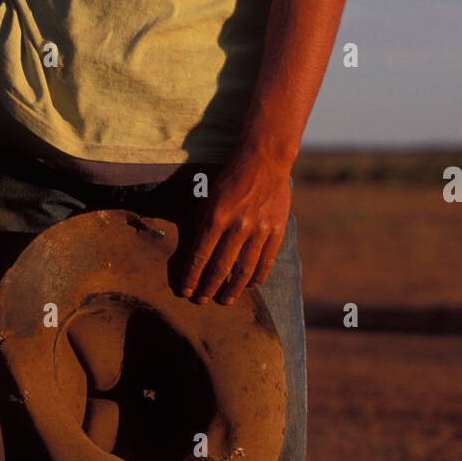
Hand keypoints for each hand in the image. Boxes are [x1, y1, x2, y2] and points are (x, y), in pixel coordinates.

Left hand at [173, 153, 291, 305]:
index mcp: (216, 216)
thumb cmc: (231, 176)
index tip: (185, 291)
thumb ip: (200, 222)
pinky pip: (267, 261)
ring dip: (232, 289)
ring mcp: (260, 229)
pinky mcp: (276, 230)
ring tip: (225, 300)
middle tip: (201, 301)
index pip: (200, 256)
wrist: (265, 159)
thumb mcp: (208, 196)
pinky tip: (250, 285)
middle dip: (208, 288)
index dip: (191, 277)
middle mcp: (238, 225)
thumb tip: (189, 252)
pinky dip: (257, 277)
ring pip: (244, 270)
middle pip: (220, 267)